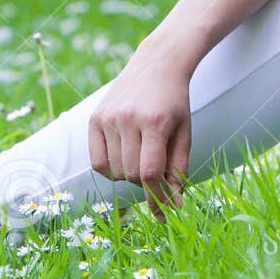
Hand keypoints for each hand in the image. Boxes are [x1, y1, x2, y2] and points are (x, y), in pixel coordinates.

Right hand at [87, 49, 193, 218]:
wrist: (157, 65)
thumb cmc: (175, 103)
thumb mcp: (184, 133)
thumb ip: (179, 170)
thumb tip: (173, 206)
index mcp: (156, 122)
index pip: (150, 173)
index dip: (158, 198)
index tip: (166, 213)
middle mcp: (128, 119)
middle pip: (131, 174)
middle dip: (146, 184)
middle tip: (157, 175)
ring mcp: (108, 118)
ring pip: (115, 171)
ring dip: (129, 175)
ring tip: (142, 156)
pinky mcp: (94, 118)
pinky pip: (98, 162)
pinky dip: (111, 169)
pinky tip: (124, 158)